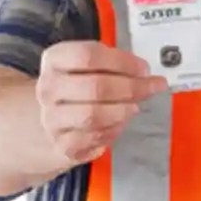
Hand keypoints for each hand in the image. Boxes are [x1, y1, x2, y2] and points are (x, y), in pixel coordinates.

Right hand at [36, 40, 168, 164]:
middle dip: (131, 87)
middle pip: (95, 86)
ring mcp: (53, 118)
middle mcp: (49, 88)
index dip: (122, 62)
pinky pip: (95, 137)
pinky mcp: (63, 144)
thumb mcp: (88, 66)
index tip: (143, 68)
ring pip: (94, 115)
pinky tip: (120, 122)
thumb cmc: (76, 88)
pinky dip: (114, 129)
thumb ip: (114, 64)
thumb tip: (143, 72)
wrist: (51, 122)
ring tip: (135, 106)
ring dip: (123, 110)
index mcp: (55, 60)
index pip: (88, 56)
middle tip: (151, 87)